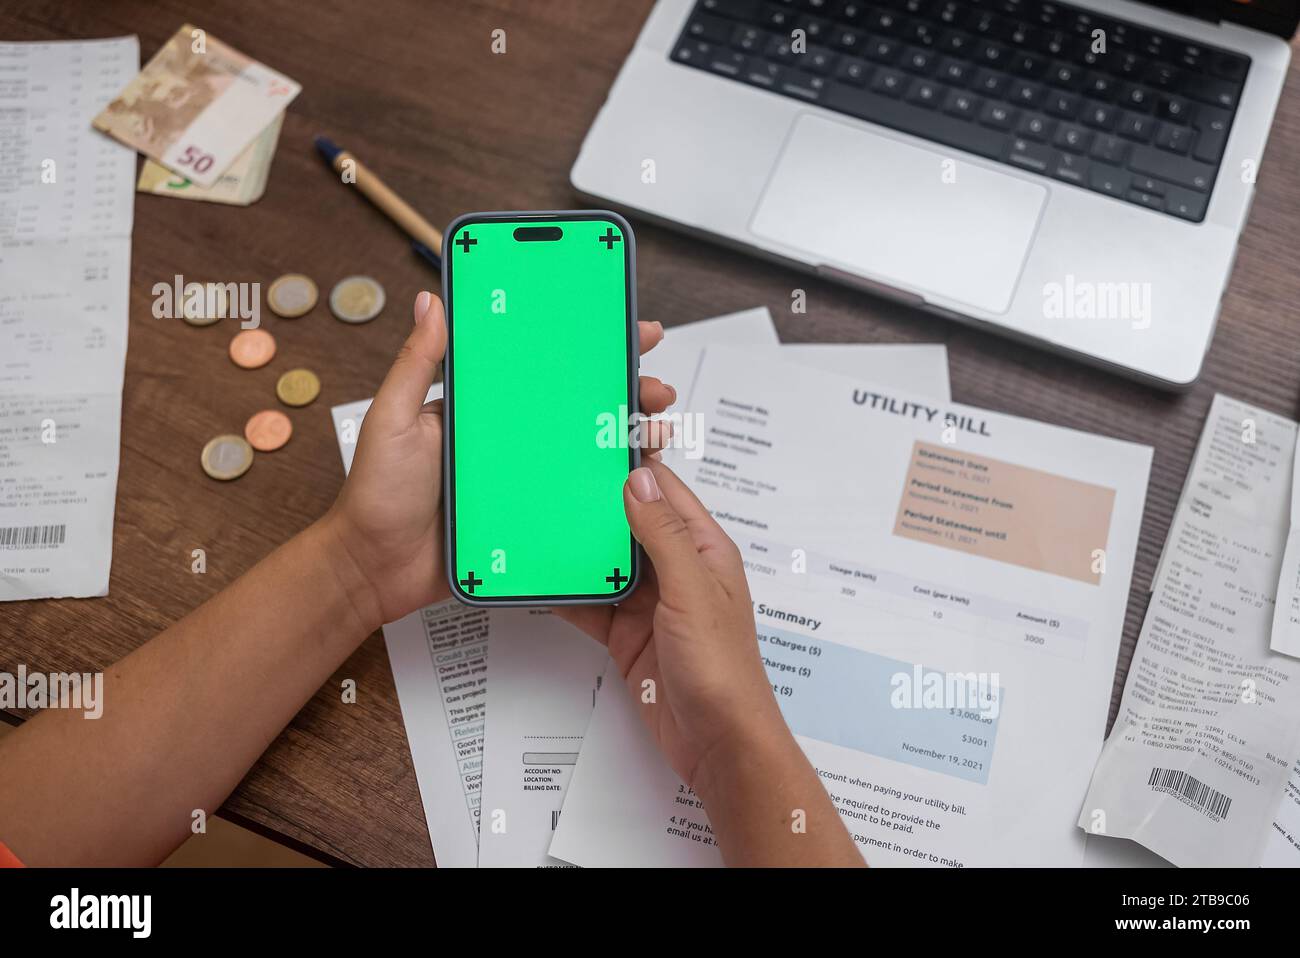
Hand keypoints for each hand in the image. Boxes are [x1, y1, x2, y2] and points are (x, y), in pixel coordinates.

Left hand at [325, 291, 675, 626]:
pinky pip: (576, 494)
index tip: (621, 324)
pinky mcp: (530, 513)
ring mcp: (523, 475)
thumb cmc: (377, 494)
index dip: (581, 344)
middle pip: (576, 404)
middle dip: (623, 388)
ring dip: (626, 435)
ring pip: (586, 447)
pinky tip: (635, 479)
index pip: (539, 364)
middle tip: (655, 385)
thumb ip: (415, 365)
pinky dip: (609, 485)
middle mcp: (508, 435)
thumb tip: (430, 301)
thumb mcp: (392, 420)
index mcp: (481, 405)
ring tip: (655, 431)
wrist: (376, 569)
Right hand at [555, 459, 792, 786]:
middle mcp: (677, 570)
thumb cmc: (724, 669)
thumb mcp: (691, 591)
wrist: (718, 742)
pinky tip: (541, 581)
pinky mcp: (629, 634)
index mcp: (704, 549)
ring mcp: (651, 603)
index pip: (664, 491)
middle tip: (551, 479)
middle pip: (630, 524)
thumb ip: (663, 536)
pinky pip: (592, 604)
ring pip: (607, 563)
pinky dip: (568, 594)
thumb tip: (639, 479)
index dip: (631, 465)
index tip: (594, 442)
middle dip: (595, 505)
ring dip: (578, 550)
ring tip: (537, 523)